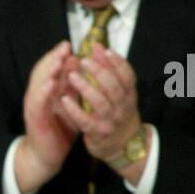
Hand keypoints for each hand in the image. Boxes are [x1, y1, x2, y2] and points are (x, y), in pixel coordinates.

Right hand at [16, 41, 79, 191]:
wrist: (45, 156)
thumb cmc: (58, 129)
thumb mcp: (69, 103)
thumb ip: (71, 85)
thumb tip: (76, 64)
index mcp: (46, 91)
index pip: (49, 68)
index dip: (57, 55)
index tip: (68, 45)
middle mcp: (37, 95)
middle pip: (42, 71)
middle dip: (53, 58)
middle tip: (64, 47)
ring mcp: (34, 106)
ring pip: (38, 84)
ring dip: (47, 71)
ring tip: (58, 60)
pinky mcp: (34, 119)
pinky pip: (38, 103)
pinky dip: (44, 91)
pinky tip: (52, 83)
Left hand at [59, 43, 142, 164]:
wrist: (123, 146)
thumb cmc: (118, 113)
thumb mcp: (119, 93)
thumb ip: (108, 70)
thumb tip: (97, 47)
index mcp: (129, 95)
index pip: (128, 76)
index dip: (117, 63)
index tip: (105, 51)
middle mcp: (122, 108)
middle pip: (114, 87)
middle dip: (99, 72)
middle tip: (84, 61)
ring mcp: (110, 121)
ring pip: (101, 103)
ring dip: (86, 88)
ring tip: (72, 76)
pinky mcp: (97, 133)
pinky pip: (85, 121)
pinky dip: (75, 110)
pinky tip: (64, 99)